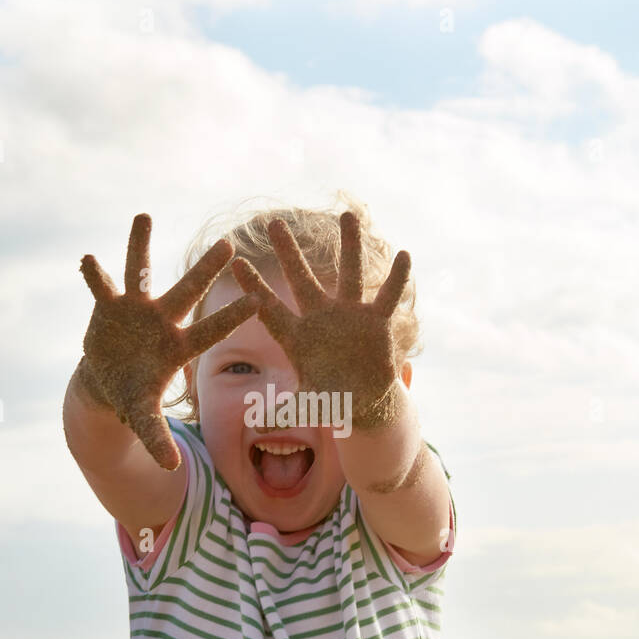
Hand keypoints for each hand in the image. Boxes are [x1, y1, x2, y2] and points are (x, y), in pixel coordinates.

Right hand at [77, 214, 258, 469]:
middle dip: (206, 270)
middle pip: (187, 292)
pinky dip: (93, 273)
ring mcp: (135, 310)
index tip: (258, 298)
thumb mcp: (144, 417)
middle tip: (230, 245)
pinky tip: (87, 259)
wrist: (107, 382)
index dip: (233, 316)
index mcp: (179, 347)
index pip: (212, 329)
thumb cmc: (134, 396)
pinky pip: (100, 285)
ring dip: (141, 245)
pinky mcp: (108, 306)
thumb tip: (171, 467)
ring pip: (140, 272)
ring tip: (144, 215)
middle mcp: (162, 321)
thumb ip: (157, 437)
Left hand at [229, 211, 410, 429]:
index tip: (234, 264)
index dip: (253, 288)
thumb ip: (290, 410)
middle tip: (273, 223)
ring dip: (349, 246)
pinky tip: (404, 255)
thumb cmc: (330, 400)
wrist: (362, 400)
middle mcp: (320, 318)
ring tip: (348, 216)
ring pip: (349, 274)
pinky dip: (397, 278)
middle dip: (288, 253)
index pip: (270, 309)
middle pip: (301, 280)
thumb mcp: (310, 406)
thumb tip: (264, 422)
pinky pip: (388, 296)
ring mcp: (349, 316)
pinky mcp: (376, 322)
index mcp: (297, 337)